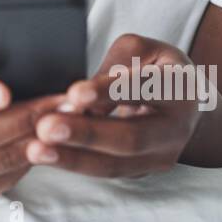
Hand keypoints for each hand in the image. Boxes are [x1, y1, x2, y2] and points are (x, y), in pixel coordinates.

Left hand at [27, 33, 202, 177]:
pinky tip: (46, 155)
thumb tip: (81, 100)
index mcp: (180, 88)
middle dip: (85, 134)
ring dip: (73, 158)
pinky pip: (105, 170)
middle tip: (46, 127)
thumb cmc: (154, 69)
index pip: (144, 89)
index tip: (75, 93)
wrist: (184, 103)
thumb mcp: (141, 51)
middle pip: (131, 138)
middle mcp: (177, 129)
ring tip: (37, 149)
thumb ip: (115, 66)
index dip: (109, 91)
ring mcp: (161, 156)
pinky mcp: (142, 170)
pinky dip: (74, 164)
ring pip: (116, 163)